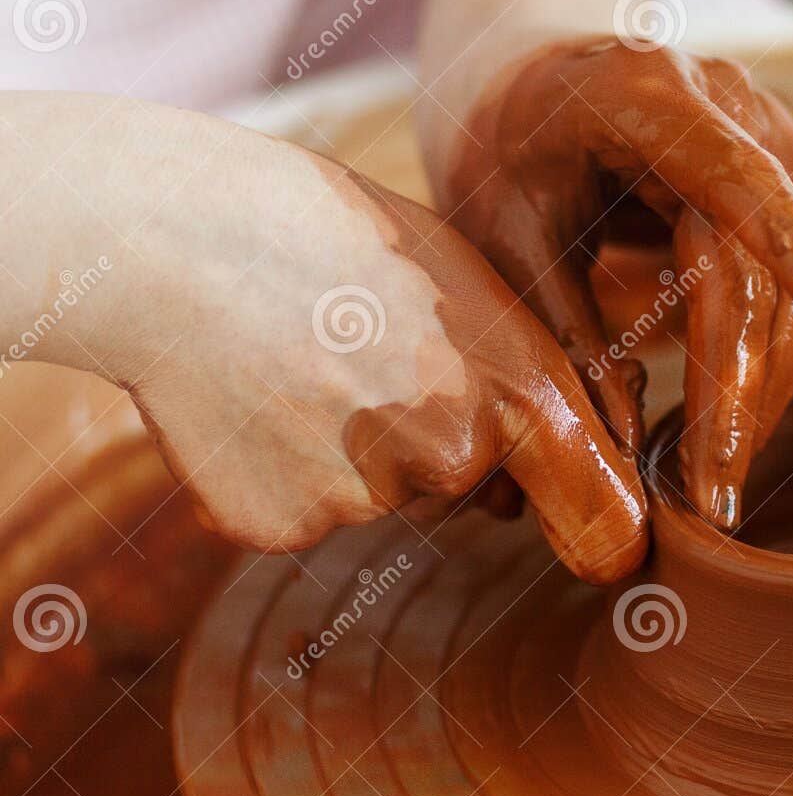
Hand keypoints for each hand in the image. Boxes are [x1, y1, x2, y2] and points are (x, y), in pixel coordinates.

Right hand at [0, 95, 646, 583]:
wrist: (177, 237)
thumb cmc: (338, 239)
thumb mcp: (468, 282)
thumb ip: (533, 376)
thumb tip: (584, 460)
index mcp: (518, 392)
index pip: (601, 515)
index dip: (606, 537)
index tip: (612, 558)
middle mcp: (453, 460)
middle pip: (472, 488)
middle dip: (440, 440)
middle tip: (371, 350)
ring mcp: (363, 502)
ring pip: (386, 495)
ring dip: (359, 449)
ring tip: (305, 360)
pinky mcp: (280, 528)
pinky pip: (312, 511)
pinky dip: (290, 470)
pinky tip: (260, 401)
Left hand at [430, 38, 792, 527]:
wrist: (521, 91)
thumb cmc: (507, 158)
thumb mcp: (504, 235)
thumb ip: (565, 330)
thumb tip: (626, 447)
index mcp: (646, 96)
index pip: (735, 179)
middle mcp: (727, 103)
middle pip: (762, 260)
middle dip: (741, 386)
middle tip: (711, 497)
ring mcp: (769, 129)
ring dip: (772, 373)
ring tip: (728, 472)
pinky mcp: (792, 160)